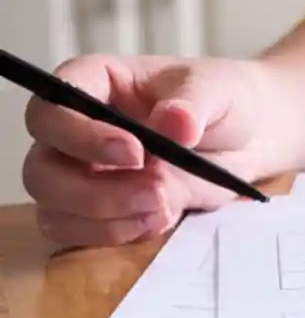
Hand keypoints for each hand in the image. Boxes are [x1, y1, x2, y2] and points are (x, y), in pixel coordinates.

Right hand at [23, 55, 266, 246]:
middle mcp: (77, 128)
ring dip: (103, 218)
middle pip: (42, 167)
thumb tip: (172, 123)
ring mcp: (83, 171)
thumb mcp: (218, 90)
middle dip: (92, 191)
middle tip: (155, 193)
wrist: (249, 137)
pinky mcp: (100, 207)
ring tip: (162, 209)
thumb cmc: (223, 99)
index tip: (135, 153)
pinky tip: (155, 220)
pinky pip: (78, 232)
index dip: (81, 134)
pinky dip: (113, 234)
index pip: (53, 107)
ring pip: (53, 206)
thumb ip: (193, 105)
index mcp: (95, 83)